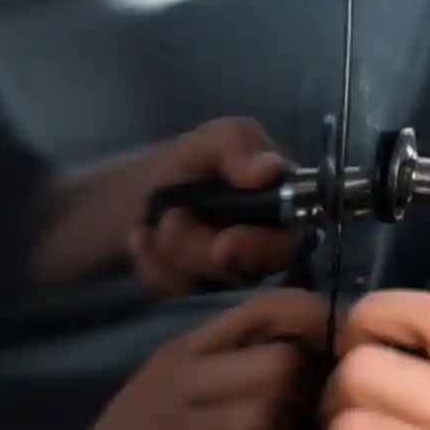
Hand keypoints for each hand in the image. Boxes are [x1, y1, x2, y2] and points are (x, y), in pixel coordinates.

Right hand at [0, 289, 328, 429]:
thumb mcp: (196, 429)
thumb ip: (252, 404)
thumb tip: (337, 400)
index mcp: (187, 354)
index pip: (273, 305)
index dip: (326, 333)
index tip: (343, 390)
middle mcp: (177, 374)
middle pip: (286, 363)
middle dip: (316, 424)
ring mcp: (163, 422)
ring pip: (271, 417)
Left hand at [129, 117, 299, 296]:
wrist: (152, 185)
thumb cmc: (201, 160)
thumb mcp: (218, 137)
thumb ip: (241, 145)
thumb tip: (270, 168)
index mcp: (285, 212)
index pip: (290, 243)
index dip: (260, 248)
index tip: (225, 241)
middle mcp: (267, 252)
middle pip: (246, 272)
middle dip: (202, 250)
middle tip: (170, 221)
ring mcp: (229, 277)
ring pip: (205, 284)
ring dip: (170, 251)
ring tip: (151, 222)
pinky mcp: (195, 292)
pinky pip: (173, 290)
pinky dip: (148, 262)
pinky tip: (139, 237)